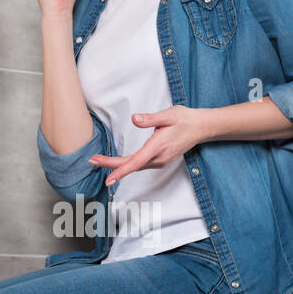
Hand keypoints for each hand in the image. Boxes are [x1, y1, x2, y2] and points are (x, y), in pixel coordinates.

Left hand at [88, 106, 207, 184]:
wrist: (200, 127)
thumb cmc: (184, 119)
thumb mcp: (168, 114)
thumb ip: (150, 118)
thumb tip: (134, 118)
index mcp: (158, 147)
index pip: (135, 162)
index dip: (120, 171)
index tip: (108, 178)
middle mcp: (158, 158)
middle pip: (130, 165)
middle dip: (110, 165)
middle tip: (92, 160)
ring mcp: (160, 161)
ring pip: (134, 166)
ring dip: (117, 166)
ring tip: (99, 160)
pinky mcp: (160, 160)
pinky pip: (140, 165)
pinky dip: (127, 165)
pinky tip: (117, 163)